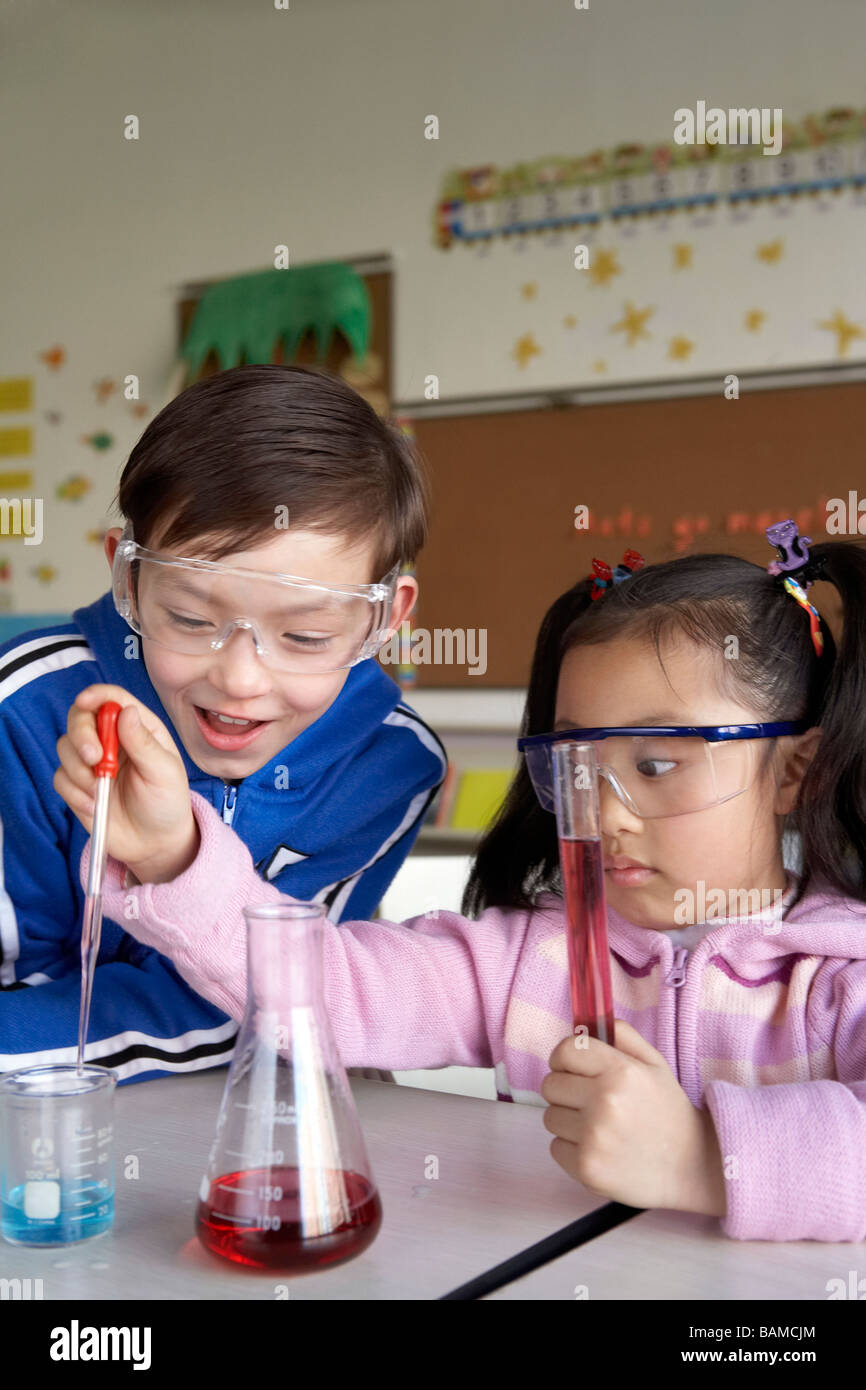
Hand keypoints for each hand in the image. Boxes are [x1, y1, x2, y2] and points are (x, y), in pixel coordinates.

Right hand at [53, 683, 198, 882]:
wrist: (154, 843)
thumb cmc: (166, 803)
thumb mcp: (164, 772)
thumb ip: (144, 743)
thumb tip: (126, 711)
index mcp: (138, 728)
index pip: (112, 699)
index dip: (95, 695)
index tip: (85, 703)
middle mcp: (111, 739)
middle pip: (79, 717)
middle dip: (81, 734)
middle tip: (94, 758)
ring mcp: (92, 762)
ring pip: (64, 747)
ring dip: (79, 770)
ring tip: (102, 791)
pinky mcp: (77, 785)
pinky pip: (60, 778)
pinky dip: (74, 792)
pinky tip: (95, 805)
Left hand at [541, 1019, 726, 1215]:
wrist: (691, 1166)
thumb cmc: (667, 1111)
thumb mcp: (655, 1063)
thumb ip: (622, 1035)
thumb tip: (586, 1024)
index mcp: (621, 1072)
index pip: (565, 1051)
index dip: (564, 1058)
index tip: (571, 1068)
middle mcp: (605, 1102)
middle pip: (550, 1085)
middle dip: (566, 1090)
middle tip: (591, 1101)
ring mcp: (594, 1138)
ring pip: (550, 1117)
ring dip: (568, 1121)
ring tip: (599, 1127)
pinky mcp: (586, 1168)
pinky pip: (555, 1147)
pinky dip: (571, 1149)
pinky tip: (599, 1149)